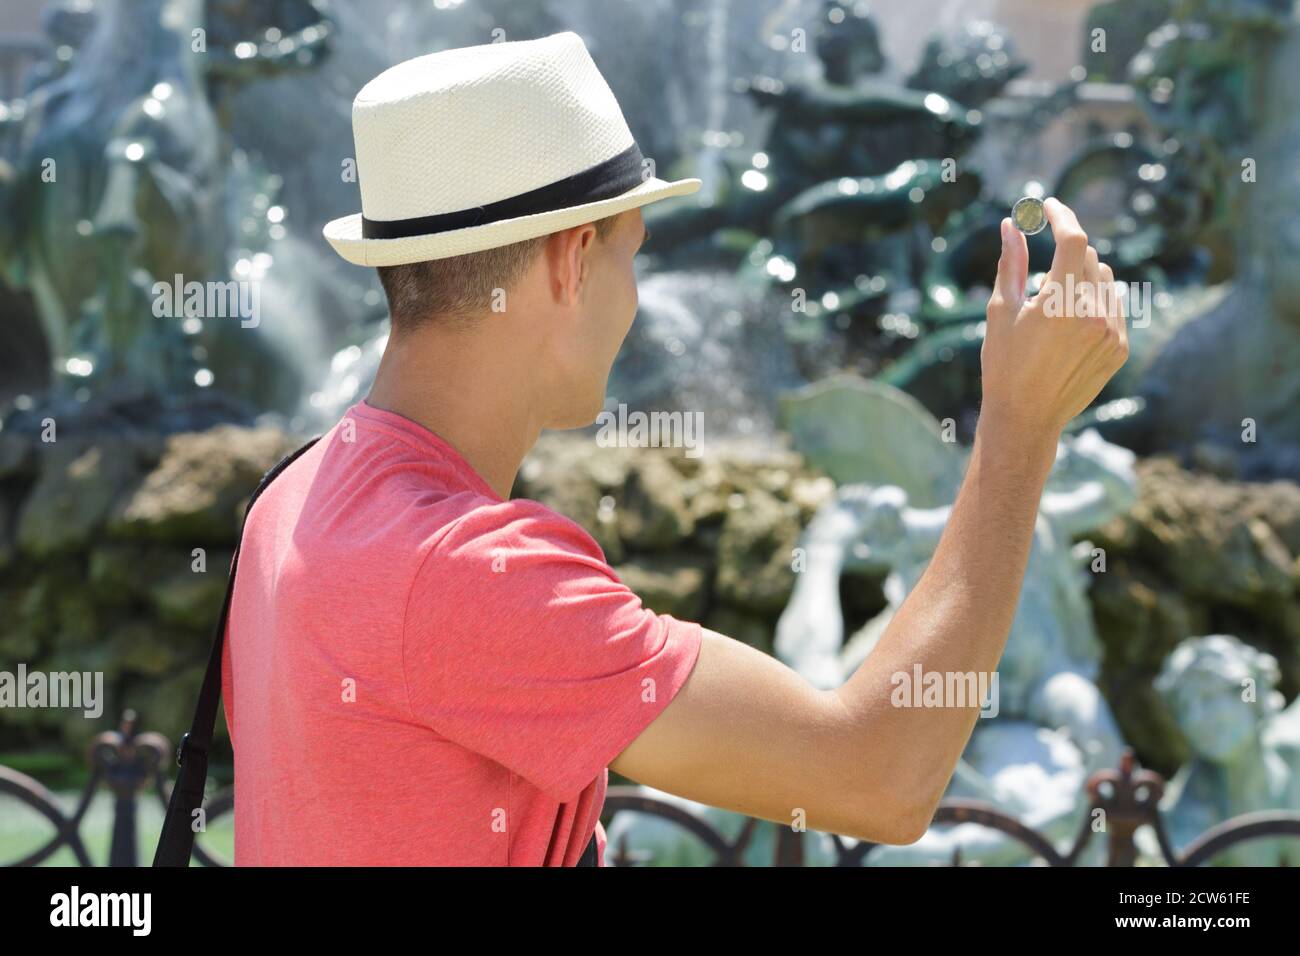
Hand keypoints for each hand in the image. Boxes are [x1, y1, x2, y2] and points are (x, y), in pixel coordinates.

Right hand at [980, 197, 1127, 441]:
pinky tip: (1071, 324)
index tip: (1050, 207)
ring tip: (1055, 304)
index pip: (1073, 241)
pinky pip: (1114, 306)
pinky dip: (1095, 302)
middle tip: (1042, 270)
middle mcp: (1093, 314)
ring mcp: (1112, 332)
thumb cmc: (1004, 365)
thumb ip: (1011, 265)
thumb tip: (1011, 226)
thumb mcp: (1001, 312)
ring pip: (1105, 280)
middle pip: (1088, 258)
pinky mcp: (1120, 348)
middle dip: (1065, 254)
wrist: (1026, 418)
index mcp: (1060, 303)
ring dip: (1083, 277)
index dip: (1062, 216)